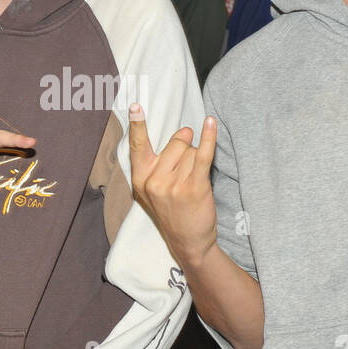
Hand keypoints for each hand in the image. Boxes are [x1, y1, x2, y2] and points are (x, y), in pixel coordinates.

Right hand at [127, 103, 217, 265]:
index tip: (136, 106)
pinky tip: (211, 123)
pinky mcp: (194, 187)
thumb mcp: (153, 191)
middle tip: (186, 173)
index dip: (138, 125)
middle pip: (176, 143)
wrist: (189, 242)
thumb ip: (160, 162)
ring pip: (192, 151)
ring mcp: (173, 185)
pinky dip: (209, 138)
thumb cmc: (173, 211)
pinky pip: (203, 155)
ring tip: (193, 182)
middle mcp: (154, 181)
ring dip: (198, 161)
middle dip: (186, 150)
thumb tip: (185, 131)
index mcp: (140, 179)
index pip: (138, 147)